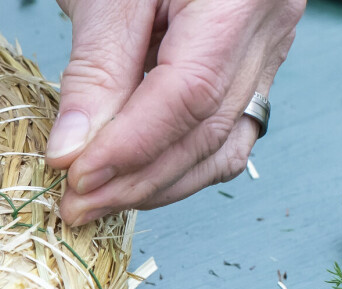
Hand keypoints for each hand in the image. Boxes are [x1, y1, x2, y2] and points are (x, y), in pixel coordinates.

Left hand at [46, 0, 304, 224]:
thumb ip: (94, 70)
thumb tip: (70, 152)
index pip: (187, 94)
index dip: (129, 147)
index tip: (73, 177)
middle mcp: (270, 28)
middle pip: (206, 131)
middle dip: (134, 180)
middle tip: (73, 207)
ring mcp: (272, 52)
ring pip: (222, 146)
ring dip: (155, 186)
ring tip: (97, 203)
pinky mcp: (256, 69)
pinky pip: (228, 135)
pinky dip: (180, 167)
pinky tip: (136, 182)